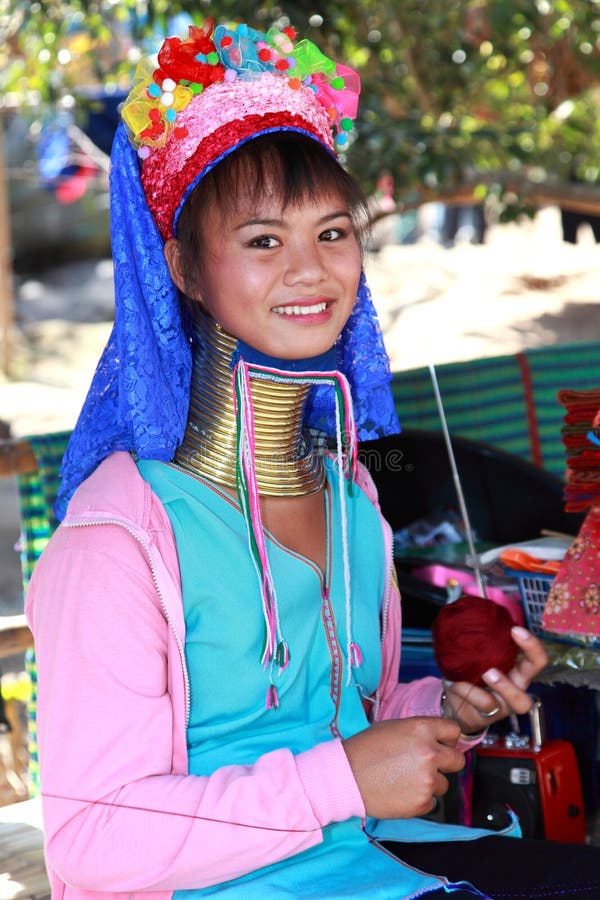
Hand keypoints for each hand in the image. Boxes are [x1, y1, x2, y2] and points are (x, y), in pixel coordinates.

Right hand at [342, 717, 464, 818]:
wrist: (345, 776)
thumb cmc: (365, 748)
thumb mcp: (394, 727)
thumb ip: (420, 733)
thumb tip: (438, 741)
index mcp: (422, 728)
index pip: (454, 731)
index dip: (447, 739)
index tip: (441, 745)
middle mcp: (430, 752)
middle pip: (458, 760)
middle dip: (446, 763)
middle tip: (428, 766)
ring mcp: (427, 779)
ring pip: (443, 783)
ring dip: (430, 783)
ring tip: (404, 780)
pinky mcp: (422, 803)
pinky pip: (432, 801)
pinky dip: (419, 799)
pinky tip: (401, 792)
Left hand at [441, 625, 547, 733]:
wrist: (456, 706)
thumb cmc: (469, 676)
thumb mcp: (474, 658)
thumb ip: (476, 641)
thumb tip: (469, 606)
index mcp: (516, 670)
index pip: (535, 658)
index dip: (532, 645)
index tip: (515, 629)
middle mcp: (516, 687)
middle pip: (535, 677)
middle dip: (529, 658)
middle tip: (512, 644)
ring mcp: (506, 704)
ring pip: (518, 701)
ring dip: (502, 684)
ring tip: (486, 673)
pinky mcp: (490, 716)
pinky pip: (483, 704)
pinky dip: (468, 691)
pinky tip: (453, 682)